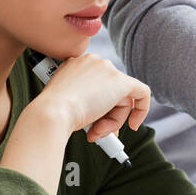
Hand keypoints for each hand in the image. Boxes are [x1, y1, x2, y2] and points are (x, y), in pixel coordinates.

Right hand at [31, 53, 150, 142]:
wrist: (53, 112)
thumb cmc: (53, 111)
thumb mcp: (65, 98)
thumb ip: (81, 98)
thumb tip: (97, 112)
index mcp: (78, 63)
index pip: (96, 85)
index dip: (96, 105)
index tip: (90, 119)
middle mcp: (94, 62)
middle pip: (110, 92)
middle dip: (105, 116)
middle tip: (95, 132)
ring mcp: (108, 71)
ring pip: (121, 99)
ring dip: (111, 122)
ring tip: (95, 132)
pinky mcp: (122, 83)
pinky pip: (142, 93)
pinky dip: (141, 109)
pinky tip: (134, 124)